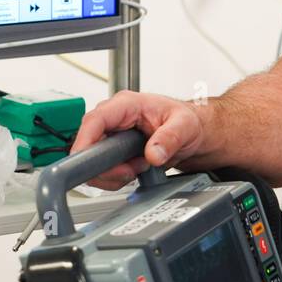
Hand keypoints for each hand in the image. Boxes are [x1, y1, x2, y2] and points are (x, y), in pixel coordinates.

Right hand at [69, 91, 207, 189]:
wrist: (196, 133)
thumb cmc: (190, 121)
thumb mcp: (185, 126)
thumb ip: (170, 138)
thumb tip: (154, 154)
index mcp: (126, 104)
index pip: (94, 120)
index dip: (85, 142)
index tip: (85, 162)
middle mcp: (115, 117)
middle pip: (89, 145)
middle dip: (108, 166)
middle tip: (133, 170)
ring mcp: (112, 134)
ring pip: (93, 161)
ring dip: (115, 172)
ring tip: (141, 166)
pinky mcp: (113, 150)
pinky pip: (103, 170)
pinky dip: (118, 177)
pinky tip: (137, 169)